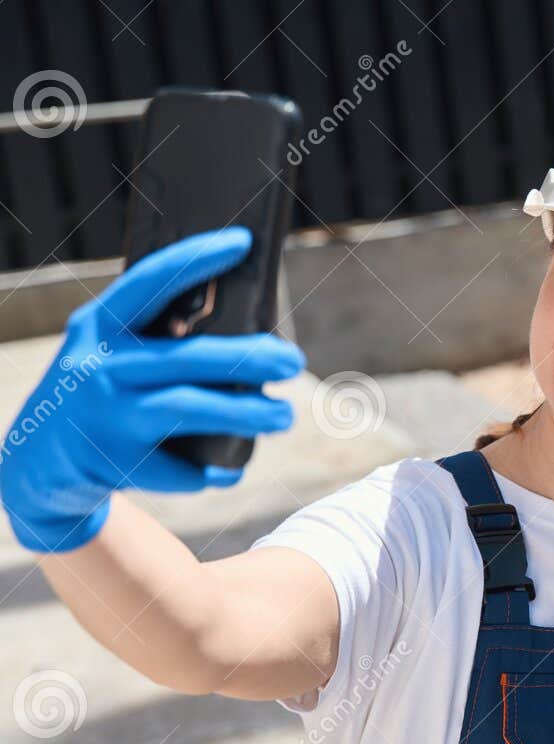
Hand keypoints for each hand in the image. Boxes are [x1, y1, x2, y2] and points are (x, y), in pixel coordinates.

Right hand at [0, 226, 303, 553]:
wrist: (40, 460)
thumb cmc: (100, 391)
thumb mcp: (109, 351)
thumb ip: (156, 335)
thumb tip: (248, 324)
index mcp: (99, 327)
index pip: (150, 282)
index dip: (196, 259)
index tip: (243, 242)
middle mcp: (99, 366)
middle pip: (189, 356)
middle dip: (250, 357)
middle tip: (294, 360)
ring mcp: (106, 416)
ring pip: (190, 409)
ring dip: (247, 414)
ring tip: (285, 414)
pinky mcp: (115, 463)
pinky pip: (180, 469)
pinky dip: (212, 473)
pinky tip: (232, 469)